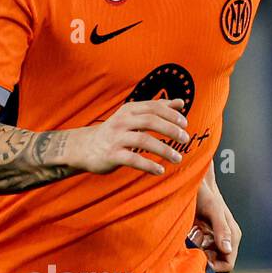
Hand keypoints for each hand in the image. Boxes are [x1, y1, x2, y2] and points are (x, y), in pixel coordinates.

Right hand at [67, 98, 189, 176]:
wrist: (86, 147)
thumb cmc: (116, 132)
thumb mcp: (134, 116)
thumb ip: (157, 109)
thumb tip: (181, 102)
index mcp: (129, 110)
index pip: (154, 107)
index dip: (171, 114)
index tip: (184, 124)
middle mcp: (122, 121)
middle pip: (150, 121)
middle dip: (171, 130)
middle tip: (185, 139)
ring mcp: (116, 138)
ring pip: (143, 141)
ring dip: (164, 150)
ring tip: (178, 158)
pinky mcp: (112, 155)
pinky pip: (133, 159)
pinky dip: (148, 165)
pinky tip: (160, 171)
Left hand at [190, 173, 241, 272]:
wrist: (194, 182)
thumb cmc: (204, 193)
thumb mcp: (213, 210)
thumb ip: (221, 229)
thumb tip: (227, 249)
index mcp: (232, 236)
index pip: (227, 265)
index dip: (214, 266)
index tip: (199, 258)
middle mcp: (225, 239)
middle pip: (215, 264)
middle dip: (203, 259)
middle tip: (192, 246)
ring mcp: (213, 238)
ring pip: (205, 258)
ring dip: (195, 253)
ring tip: (190, 236)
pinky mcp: (203, 235)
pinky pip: (197, 250)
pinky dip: (191, 247)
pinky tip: (187, 233)